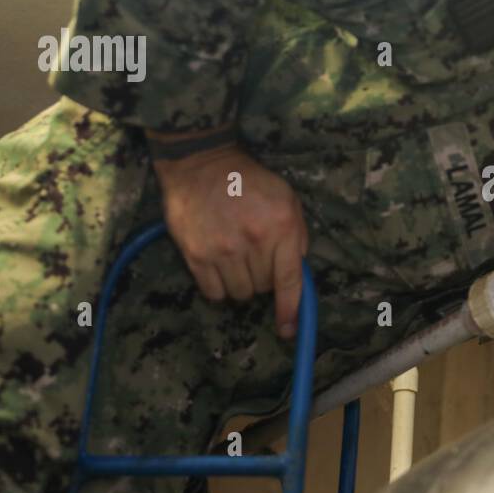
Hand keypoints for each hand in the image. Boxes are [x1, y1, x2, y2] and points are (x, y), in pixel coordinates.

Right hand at [150, 139, 309, 339]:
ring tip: (236, 258)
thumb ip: (297, 234)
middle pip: (263, 288)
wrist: (201, 163)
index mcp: (281, 227)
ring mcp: (222, 250)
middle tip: (255, 256)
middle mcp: (253, 242)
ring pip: (239, 294)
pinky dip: (218, 287)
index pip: (289, 280)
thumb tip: (297, 272)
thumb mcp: (287, 198)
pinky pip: (213, 292)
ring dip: (241, 284)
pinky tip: (218, 265)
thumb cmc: (250, 181)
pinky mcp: (195, 254)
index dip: (290, 309)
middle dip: (264, 279)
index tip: (288, 329)